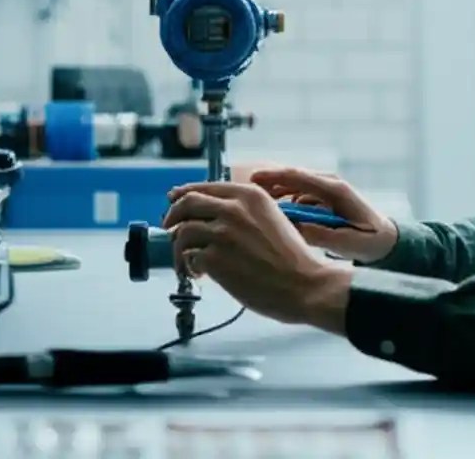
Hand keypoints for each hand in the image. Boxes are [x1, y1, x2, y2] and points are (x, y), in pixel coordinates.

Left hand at [163, 182, 352, 332]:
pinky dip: (188, 267)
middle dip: (172, 217)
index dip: (183, 195)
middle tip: (169, 231)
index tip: (173, 202)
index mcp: (249, 195)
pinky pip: (188, 257)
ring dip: (179, 249)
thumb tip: (213, 214)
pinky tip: (200, 274)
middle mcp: (233, 208)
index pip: (204, 187)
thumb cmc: (293, 259)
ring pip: (181, 232)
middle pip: (186, 203)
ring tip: (190, 263)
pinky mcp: (214, 258)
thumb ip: (245, 212)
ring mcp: (222, 233)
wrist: (305, 285)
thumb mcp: (273, 219)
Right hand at [246, 167, 397, 263]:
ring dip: (271, 191)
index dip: (276, 176)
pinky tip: (264, 211)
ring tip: (247, 201)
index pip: (301, 177)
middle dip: (267, 181)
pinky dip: (279, 199)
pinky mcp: (318, 198)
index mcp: (336, 190)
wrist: (384, 240)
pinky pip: (294, 194)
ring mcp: (322, 190)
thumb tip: (295, 229)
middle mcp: (328, 184)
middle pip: (292, 177)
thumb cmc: (369, 240)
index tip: (254, 180)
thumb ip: (322, 236)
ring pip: (290, 185)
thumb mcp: (348, 243)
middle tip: (242, 190)